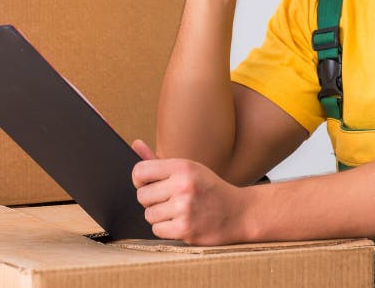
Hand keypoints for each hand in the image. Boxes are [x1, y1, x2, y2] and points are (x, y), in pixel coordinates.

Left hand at [132, 139, 250, 244]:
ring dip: (160, 216)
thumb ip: (158, 160)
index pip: (140, 171)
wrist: (239, 212)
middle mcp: (183, 185)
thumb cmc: (210, 189)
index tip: (150, 183)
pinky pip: (157, 230)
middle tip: (170, 199)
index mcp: (183, 167)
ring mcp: (184, 208)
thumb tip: (135, 144)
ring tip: (178, 211)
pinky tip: (182, 222)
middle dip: (152, 200)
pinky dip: (166, 229)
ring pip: (149, 214)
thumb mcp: (189, 169)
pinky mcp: (185, 229)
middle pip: (142, 195)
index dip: (140, 180)